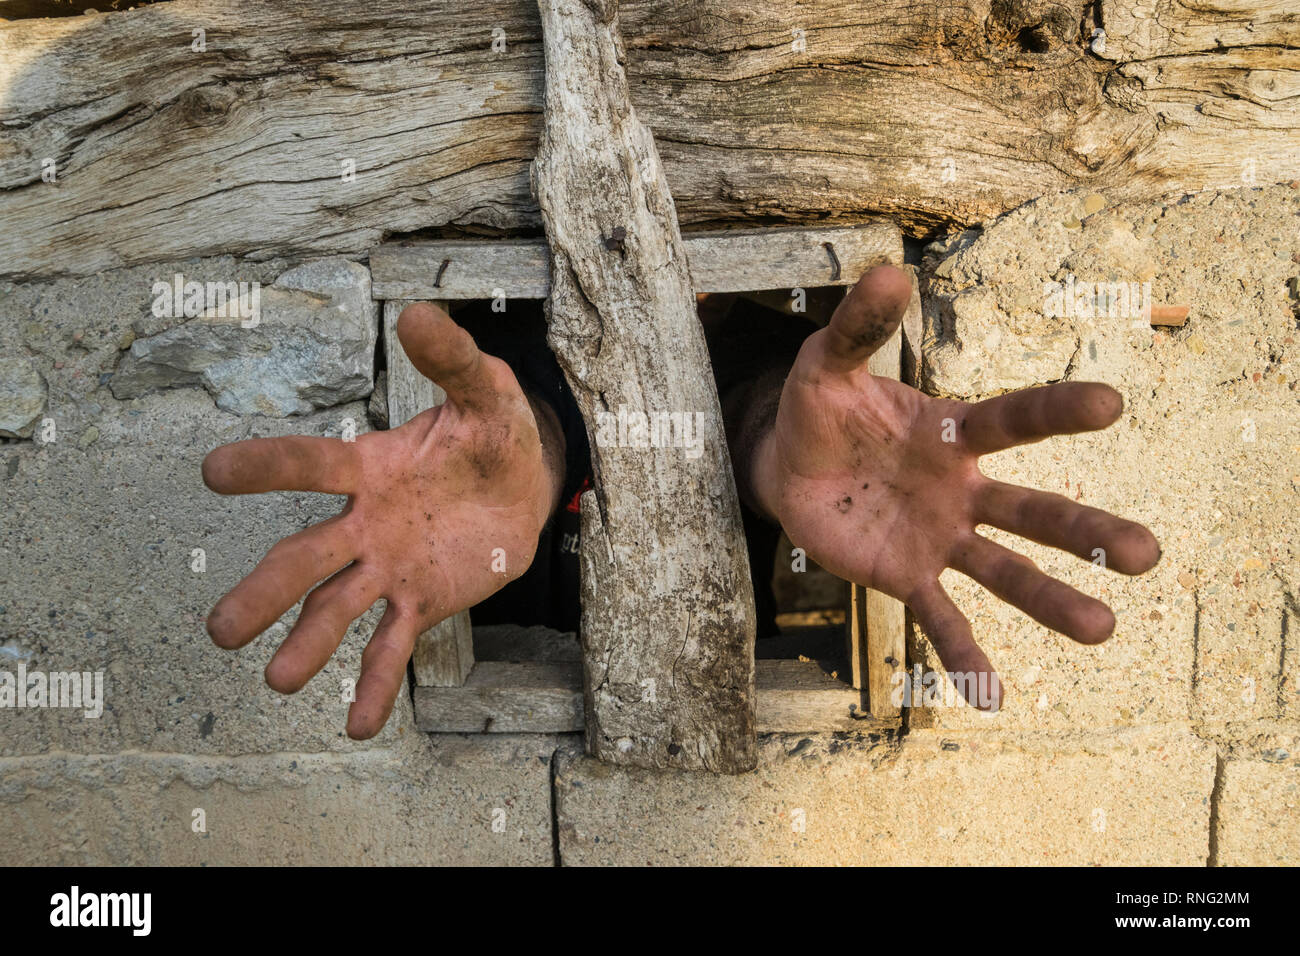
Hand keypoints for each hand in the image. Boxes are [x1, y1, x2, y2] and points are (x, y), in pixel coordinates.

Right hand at [201, 304, 561, 737]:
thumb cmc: (493, 431)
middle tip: (220, 631)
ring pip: (335, 609)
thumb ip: (451, 357)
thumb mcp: (484, 390)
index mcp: (371, 468)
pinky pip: (391, 648)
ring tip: (276, 683)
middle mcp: (366, 523)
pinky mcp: (420, 603)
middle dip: (264, 592)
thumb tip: (418, 311)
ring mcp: (388, 568)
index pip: (312, 466)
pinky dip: (374, 686)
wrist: (524, 484)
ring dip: (305, 645)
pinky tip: (358, 726)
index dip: (267, 467)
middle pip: (305, 558)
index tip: (213, 472)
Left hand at [748, 265, 1160, 709]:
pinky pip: (941, 619)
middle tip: (1146, 555)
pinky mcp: (905, 576)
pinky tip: (993, 696)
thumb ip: (859, 327)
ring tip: (1103, 628)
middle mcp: (961, 488)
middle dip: (1085, 530)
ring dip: (1050, 599)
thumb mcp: (828, 364)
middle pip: (1032, 510)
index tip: (1110, 404)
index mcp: (951, 431)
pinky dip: (964, 654)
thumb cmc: (818, 409)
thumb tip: (888, 270)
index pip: (1013, 420)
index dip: (1056, 412)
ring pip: (1004, 569)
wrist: (785, 465)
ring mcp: (938, 536)